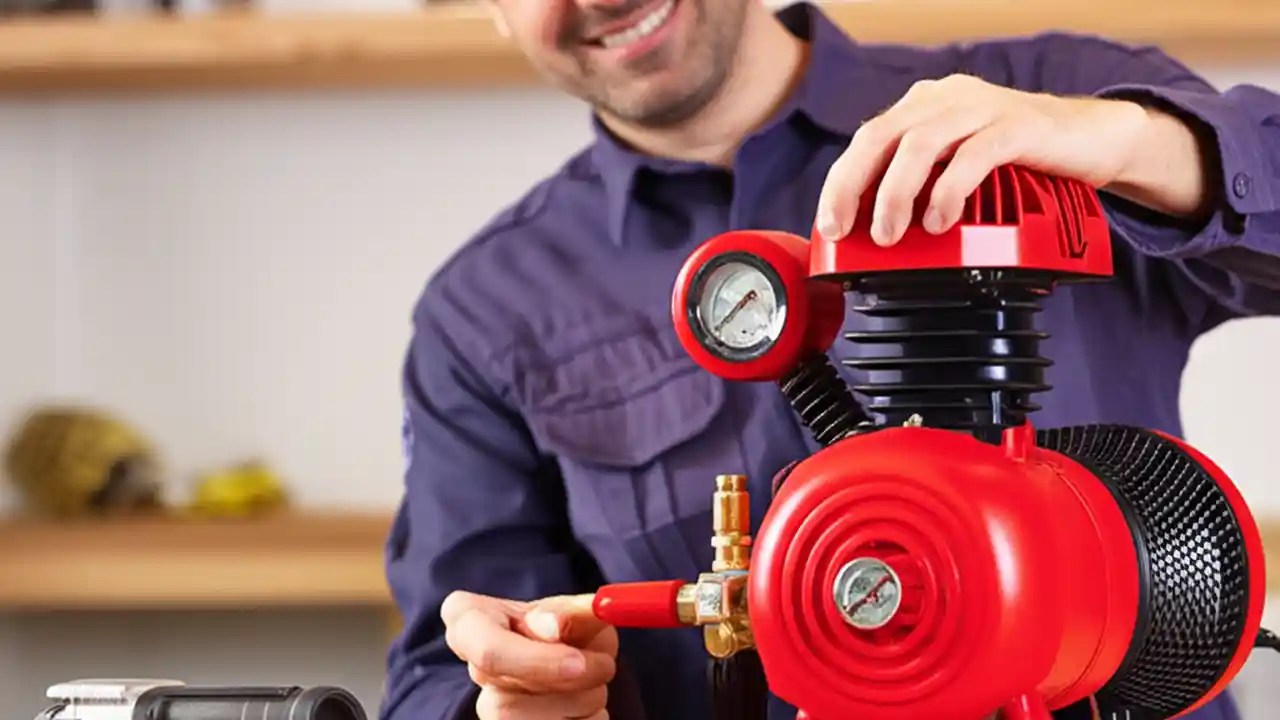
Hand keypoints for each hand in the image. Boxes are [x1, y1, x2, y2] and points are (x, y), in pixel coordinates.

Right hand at [442, 590, 617, 718]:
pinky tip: (583, 704)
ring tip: (590, 681)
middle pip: (513, 701)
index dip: (536, 662)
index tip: (579, 662)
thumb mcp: (575, 610)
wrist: (570, 655)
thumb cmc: (567, 627)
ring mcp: (490, 710)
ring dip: (585, 705)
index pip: (489, 651)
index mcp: (470, 622)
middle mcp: (474, 669)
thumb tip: (553, 626)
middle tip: (604, 664)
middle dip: (573, 686)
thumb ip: (568, 613)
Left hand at [815, 73, 1156, 246]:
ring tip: (890, 234)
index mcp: (926, 107)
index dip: (841, 182)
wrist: (1096, 139)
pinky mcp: (1019, 126)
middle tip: (846, 231)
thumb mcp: (959, 169)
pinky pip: (973, 155)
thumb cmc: (1022, 160)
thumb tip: (876, 231)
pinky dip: (950, 190)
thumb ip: (922, 187)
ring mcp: (983, 108)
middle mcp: (947, 99)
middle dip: (854, 186)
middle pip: (880, 135)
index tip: (830, 225)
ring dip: (896, 193)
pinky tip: (941, 220)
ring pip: (920, 144)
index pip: (866, 139)